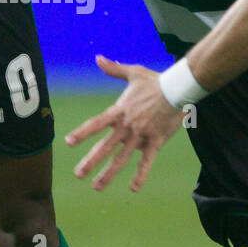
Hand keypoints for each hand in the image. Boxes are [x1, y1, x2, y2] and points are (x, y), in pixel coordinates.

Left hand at [64, 54, 183, 191]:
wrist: (179, 89)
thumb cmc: (155, 81)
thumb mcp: (133, 72)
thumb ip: (113, 68)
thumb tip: (98, 58)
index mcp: (119, 111)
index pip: (96, 124)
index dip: (82, 133)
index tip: (68, 143)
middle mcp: (127, 126)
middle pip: (105, 146)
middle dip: (91, 161)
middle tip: (78, 174)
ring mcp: (141, 135)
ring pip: (122, 158)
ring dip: (109, 173)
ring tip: (97, 186)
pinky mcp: (155, 142)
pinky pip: (147, 162)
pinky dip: (140, 176)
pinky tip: (133, 188)